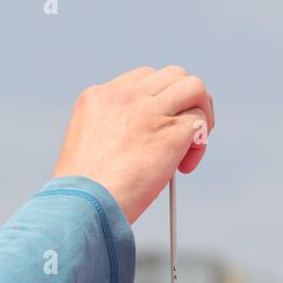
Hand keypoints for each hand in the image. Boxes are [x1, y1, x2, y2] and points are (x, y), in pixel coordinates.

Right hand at [52, 66, 214, 223]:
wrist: (82, 207)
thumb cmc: (82, 192)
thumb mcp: (89, 146)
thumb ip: (114, 130)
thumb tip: (149, 138)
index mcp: (98, 97)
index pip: (143, 79)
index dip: (157, 101)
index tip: (155, 127)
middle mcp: (125, 96)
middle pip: (173, 76)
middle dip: (183, 102)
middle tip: (182, 135)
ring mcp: (149, 111)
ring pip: (194, 88)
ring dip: (200, 114)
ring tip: (190, 146)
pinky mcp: (170, 132)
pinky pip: (199, 121)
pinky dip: (199, 144)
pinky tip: (185, 167)